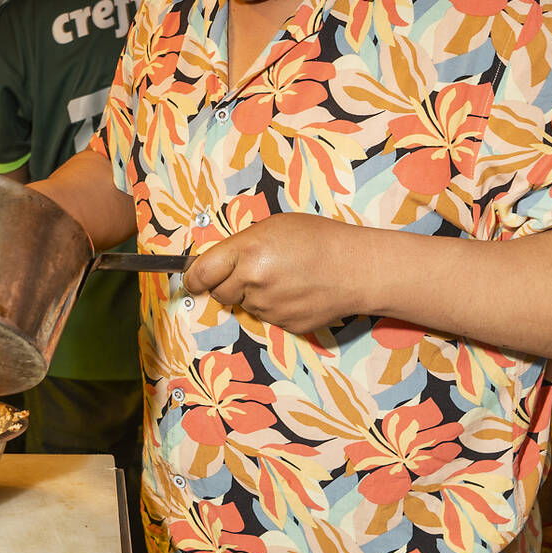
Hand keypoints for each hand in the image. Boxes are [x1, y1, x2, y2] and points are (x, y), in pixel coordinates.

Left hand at [184, 213, 370, 332]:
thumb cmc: (319, 239)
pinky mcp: (284, 326)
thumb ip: (241, 246)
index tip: (193, 279)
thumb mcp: (274, 227)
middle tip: (253, 270)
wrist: (358, 268)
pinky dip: (276, 307)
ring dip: (255, 294)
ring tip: (285, 277)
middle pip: (220, 293)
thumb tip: (216, 264)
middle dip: (229, 283)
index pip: (200, 274)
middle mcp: (254, 282)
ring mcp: (269, 308)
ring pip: (246, 305)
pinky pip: (267, 317)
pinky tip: (296, 291)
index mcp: (248, 252)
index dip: (194, 278)